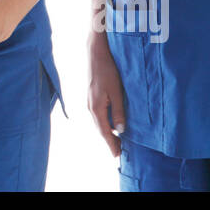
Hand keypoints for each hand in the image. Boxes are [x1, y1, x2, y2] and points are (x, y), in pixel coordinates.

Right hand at [87, 32, 126, 156]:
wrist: (96, 53)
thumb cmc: (108, 71)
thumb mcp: (117, 92)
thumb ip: (119, 112)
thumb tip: (120, 130)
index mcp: (96, 108)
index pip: (105, 132)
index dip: (111, 144)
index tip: (117, 156)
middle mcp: (90, 107)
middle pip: (100, 129)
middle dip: (109, 140)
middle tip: (118, 152)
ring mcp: (89, 101)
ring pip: (99, 122)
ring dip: (107, 132)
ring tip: (116, 140)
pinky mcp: (91, 96)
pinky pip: (98, 115)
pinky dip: (104, 122)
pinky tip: (111, 122)